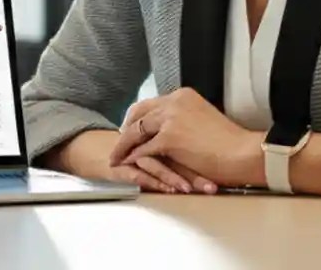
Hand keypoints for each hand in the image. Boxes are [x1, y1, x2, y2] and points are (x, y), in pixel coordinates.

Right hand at [45, 129, 218, 193]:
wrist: (98, 152)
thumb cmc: (132, 153)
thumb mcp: (160, 149)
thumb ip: (180, 149)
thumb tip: (212, 161)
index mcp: (159, 131)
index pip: (184, 143)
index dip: (204, 159)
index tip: (222, 173)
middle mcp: (147, 141)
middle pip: (174, 153)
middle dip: (194, 171)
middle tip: (210, 185)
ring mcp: (134, 153)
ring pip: (157, 162)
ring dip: (176, 177)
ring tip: (191, 189)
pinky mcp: (122, 166)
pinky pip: (139, 173)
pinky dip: (154, 181)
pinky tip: (166, 190)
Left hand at [108, 88, 262, 187]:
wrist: (243, 152)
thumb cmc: (230, 142)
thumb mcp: (203, 119)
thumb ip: (184, 119)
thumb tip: (172, 129)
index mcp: (183, 96)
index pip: (151, 104)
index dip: (138, 117)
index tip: (131, 126)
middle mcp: (173, 102)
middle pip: (138, 112)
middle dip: (125, 128)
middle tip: (117, 141)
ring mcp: (170, 119)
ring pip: (136, 130)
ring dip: (123, 144)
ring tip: (116, 155)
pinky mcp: (169, 138)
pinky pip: (143, 148)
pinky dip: (133, 156)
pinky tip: (128, 163)